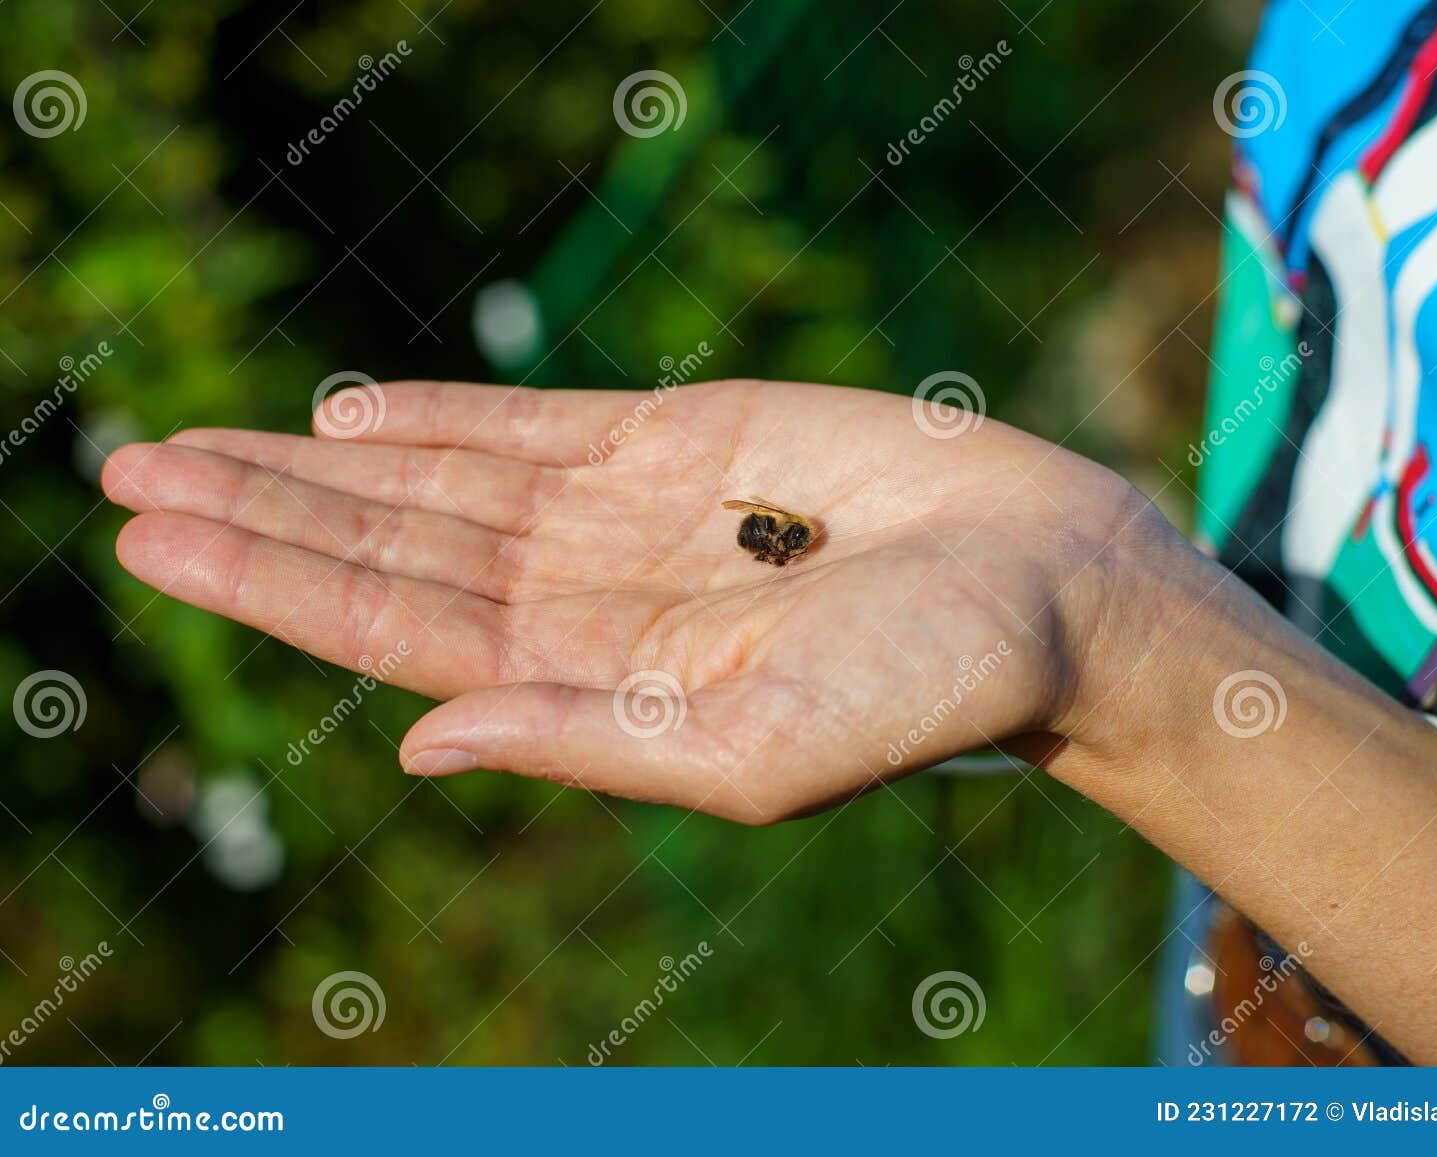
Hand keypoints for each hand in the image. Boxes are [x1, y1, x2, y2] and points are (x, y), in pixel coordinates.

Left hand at [102, 378, 1147, 822]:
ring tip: (195, 445)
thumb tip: (419, 745)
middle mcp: (592, 601)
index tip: (156, 541)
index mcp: (598, 686)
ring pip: (442, 484)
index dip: (276, 587)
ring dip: (319, 466)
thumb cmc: (926, 688)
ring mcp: (632, 514)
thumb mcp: (754, 753)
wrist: (1046, 585)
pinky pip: (534, 423)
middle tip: (126, 478)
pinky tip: (351, 415)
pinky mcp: (686, 436)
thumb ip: (590, 743)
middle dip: (262, 519)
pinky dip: (441, 416)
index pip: (400, 635)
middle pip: (393, 553)